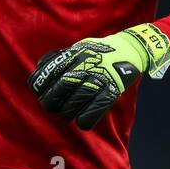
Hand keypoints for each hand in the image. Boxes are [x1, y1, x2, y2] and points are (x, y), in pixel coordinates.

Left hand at [29, 24, 169, 129]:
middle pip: (57, 94)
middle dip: (50, 104)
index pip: (46, 75)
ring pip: (71, 107)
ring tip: (69, 112)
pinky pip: (91, 114)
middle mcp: (82, 68)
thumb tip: (39, 67)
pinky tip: (82, 120)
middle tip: (54, 106)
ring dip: (67, 114)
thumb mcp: (78, 48)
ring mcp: (96, 81)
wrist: (130, 49)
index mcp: (73, 56)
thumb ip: (58, 57)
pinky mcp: (110, 92)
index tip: (41, 93)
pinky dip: (84, 120)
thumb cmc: (99, 51)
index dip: (39, 88)